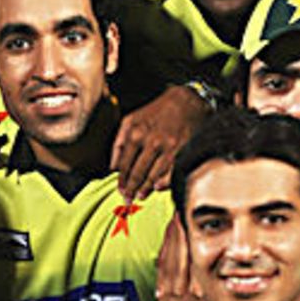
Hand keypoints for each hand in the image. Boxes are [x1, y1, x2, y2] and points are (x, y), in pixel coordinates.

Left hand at [110, 84, 206, 200]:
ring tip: (140, 196)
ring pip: (153, 176)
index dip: (121, 181)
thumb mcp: (130, 119)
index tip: (120, 190)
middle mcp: (151, 141)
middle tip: (128, 199)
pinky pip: (171, 172)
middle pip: (138, 173)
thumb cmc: (156, 111)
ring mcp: (168, 147)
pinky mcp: (183, 150)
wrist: (186, 101)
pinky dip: (164, 183)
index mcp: (135, 133)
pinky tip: (157, 188)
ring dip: (145, 189)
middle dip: (131, 189)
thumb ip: (119, 142)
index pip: (125, 165)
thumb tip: (113, 167)